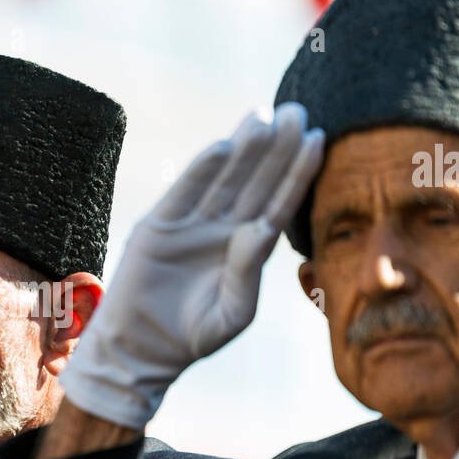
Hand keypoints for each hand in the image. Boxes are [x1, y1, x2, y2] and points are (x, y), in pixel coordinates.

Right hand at [59, 103, 323, 428]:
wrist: (141, 349)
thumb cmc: (193, 337)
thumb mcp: (232, 313)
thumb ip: (249, 272)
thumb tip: (262, 226)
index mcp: (247, 249)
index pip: (280, 203)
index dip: (298, 172)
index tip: (318, 138)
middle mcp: (222, 229)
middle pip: (256, 181)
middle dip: (276, 147)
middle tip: (296, 109)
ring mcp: (191, 225)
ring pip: (224, 179)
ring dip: (244, 147)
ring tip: (264, 115)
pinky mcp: (159, 226)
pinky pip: (184, 192)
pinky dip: (201, 169)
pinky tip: (223, 146)